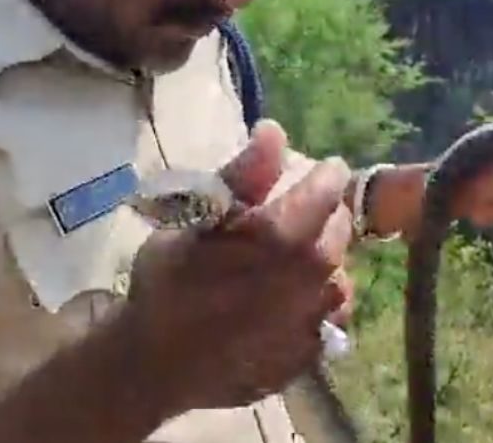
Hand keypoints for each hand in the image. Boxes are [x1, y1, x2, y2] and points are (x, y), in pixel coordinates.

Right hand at [124, 121, 353, 413]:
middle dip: (327, 214)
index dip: (326, 174)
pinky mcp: (310, 351)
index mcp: (282, 236)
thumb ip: (244, 175)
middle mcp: (309, 276)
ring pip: (341, 273)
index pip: (329, 189)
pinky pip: (332, 316)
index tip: (321, 169)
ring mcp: (312, 318)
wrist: (151, 362)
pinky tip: (294, 297)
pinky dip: (320, 300)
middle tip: (305, 211)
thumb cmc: (167, 282)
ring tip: (297, 256)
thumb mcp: (194, 218)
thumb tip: (275, 131)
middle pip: (340, 230)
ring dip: (326, 258)